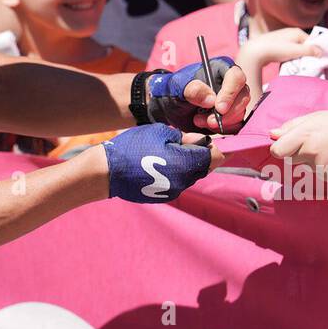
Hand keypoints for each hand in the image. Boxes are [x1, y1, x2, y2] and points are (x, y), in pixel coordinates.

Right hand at [102, 123, 221, 202]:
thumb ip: (185, 137)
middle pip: (205, 166)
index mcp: (187, 163)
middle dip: (202, 154)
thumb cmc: (133, 146)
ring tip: (170, 150)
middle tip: (190, 140)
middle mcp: (185, 181)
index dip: (220, 146)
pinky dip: (176, 171)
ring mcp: (175, 191)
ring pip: (192, 174)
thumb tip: (202, 140)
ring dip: (188, 163)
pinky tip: (160, 162)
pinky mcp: (165, 196)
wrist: (107, 172)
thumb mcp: (161, 132)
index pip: (217, 156)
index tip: (219, 138)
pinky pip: (179, 181)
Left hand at [145, 57, 250, 131]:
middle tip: (207, 120)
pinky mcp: (231, 116)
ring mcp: (233, 101)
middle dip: (226, 113)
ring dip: (222, 122)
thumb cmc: (174, 89)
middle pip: (242, 97)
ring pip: (239, 113)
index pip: (236, 77)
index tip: (219, 108)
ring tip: (199, 120)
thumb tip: (211, 99)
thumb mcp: (177, 87)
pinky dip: (223, 130)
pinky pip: (236, 125)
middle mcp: (231, 84)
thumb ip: (193, 89)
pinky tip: (206, 127)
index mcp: (221, 69)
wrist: (170, 106)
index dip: (230, 93)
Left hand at [237, 28, 321, 71]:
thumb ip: (310, 51)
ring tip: (293, 64)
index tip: (315, 61)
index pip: (311, 41)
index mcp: (297, 32)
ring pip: (293, 48)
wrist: (255, 51)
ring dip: (295, 56)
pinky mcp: (274, 44)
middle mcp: (289, 32)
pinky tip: (284, 62)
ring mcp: (281, 38)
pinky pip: (285, 50)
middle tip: (304, 64)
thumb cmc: (277, 50)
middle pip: (302, 45)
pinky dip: (286, 56)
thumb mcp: (296, 51)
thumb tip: (320, 52)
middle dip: (304, 54)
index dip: (314, 51)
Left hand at [270, 111, 327, 176]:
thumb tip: (272, 134)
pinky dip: (323, 168)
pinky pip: (317, 174)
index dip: (279, 149)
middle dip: (297, 153)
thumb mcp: (315, 117)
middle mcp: (310, 151)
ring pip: (304, 167)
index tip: (284, 146)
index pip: (277, 151)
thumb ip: (291, 126)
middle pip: (290, 159)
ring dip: (311, 160)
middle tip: (316, 144)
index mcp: (305, 134)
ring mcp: (320, 166)